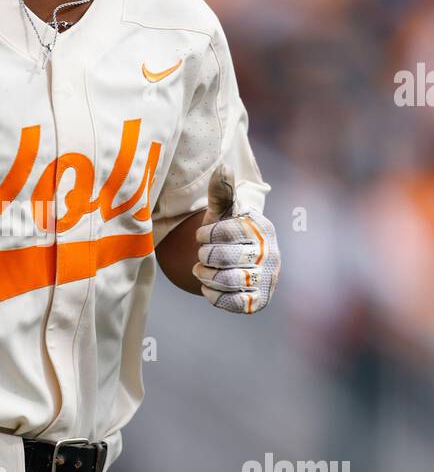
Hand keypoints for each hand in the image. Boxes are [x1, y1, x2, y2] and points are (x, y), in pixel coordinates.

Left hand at [191, 164, 279, 313]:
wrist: (236, 265)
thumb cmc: (225, 235)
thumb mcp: (222, 214)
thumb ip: (222, 193)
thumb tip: (223, 167)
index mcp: (261, 229)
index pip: (228, 231)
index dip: (206, 234)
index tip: (202, 235)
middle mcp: (270, 254)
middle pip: (226, 257)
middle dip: (205, 256)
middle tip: (202, 254)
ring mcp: (266, 279)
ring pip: (228, 281)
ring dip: (206, 276)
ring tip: (201, 270)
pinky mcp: (259, 301)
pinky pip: (233, 303)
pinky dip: (214, 296)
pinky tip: (209, 287)